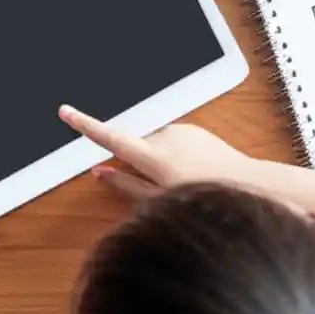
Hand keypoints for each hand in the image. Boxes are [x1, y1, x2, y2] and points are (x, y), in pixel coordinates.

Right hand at [58, 105, 245, 199]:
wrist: (249, 187)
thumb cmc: (204, 200)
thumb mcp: (158, 201)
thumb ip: (125, 185)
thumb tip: (101, 172)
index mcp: (153, 157)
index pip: (110, 137)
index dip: (84, 125)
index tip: (65, 112)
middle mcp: (165, 137)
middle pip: (135, 146)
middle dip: (136, 163)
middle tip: (156, 186)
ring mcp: (181, 131)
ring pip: (155, 145)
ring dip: (158, 161)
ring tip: (182, 183)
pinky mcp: (194, 130)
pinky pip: (174, 142)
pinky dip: (175, 156)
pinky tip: (193, 173)